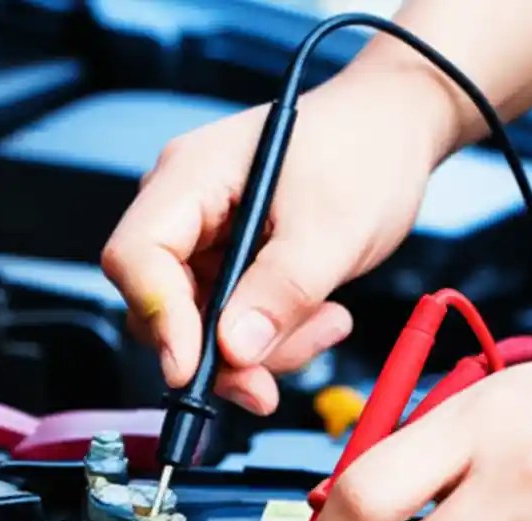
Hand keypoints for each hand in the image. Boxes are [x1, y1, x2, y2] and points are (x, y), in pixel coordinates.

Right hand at [102, 63, 455, 414]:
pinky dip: (275, 334)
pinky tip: (320, 314)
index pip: (136, 256)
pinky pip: (232, 320)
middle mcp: (184, 206)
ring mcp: (206, 235)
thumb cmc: (365, 150)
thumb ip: (281, 291)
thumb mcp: (334, 229)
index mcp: (190, 176)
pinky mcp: (231, 260)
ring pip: (201, 325)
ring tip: (327, 322)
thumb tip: (232, 349)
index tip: (192, 372)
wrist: (395, 128)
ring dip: (263, 346)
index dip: (159, 319)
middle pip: (162, 302)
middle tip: (269, 382)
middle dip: (219, 352)